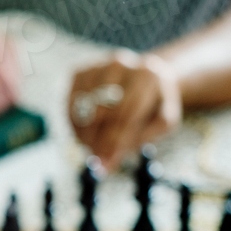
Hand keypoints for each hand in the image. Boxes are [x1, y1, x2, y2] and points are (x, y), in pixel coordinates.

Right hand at [69, 50, 181, 169]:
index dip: (113, 142)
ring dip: (83, 132)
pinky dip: (73, 122)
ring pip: (82, 106)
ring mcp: (97, 66)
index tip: (106, 163)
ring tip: (91, 146)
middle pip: (102, 110)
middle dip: (97, 139)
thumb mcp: (161, 122)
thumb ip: (135, 142)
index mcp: (147, 76)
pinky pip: (69, 101)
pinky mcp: (80, 71)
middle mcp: (121, 65)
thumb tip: (105, 165)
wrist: (146, 76)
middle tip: (96, 159)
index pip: (126, 114)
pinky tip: (84, 132)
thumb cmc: (153, 104)